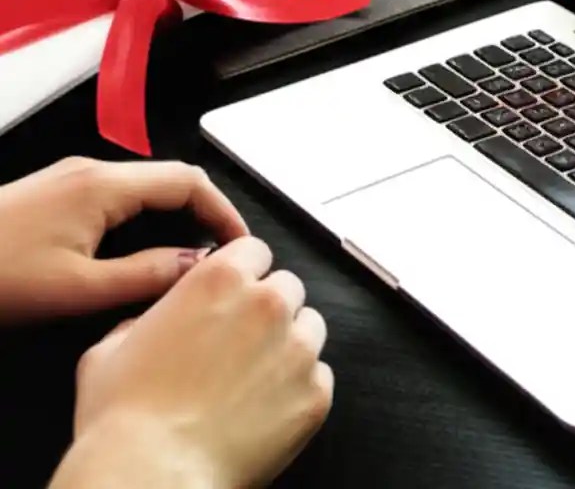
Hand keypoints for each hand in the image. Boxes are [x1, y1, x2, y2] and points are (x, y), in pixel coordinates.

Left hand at [0, 156, 247, 322]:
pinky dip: (147, 220)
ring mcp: (72, 178)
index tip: (241, 247)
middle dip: (207, 215)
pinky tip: (145, 254)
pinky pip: (120, 197)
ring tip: (191, 261)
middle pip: (173, 180)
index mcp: (104, 185)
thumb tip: (199, 267)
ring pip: (146, 189)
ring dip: (177, 218)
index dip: (226, 212)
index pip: (191, 181)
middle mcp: (92, 171)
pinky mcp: (57, 193)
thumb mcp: (79, 288)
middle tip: (224, 257)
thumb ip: (148, 274)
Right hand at [52, 237, 331, 488]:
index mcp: (220, 280)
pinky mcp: (317, 393)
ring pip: (311, 328)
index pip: (254, 249)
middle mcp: (269, 305)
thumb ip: (146, 318)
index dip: (244, 269)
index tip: (235, 289)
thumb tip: (157, 321)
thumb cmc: (125, 414)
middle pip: (288, 286)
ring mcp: (299, 349)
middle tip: (241, 341)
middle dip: (268, 306)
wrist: (154, 472)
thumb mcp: (111, 348)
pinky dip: (298, 387)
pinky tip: (264, 408)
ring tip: (254, 377)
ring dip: (289, 343)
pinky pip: (320, 376)